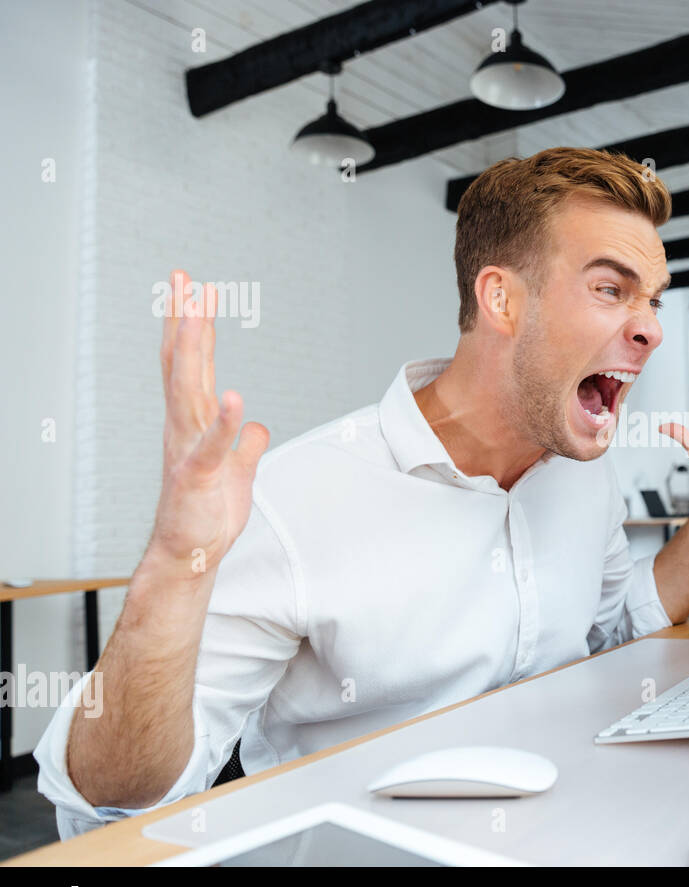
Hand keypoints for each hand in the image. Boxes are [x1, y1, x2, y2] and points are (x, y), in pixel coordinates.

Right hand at [147, 270, 267, 575]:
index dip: (191, 327)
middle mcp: (183, 428)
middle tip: (186, 279)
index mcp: (192, 422)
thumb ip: (244, 444)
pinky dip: (223, 421)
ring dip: (194, 352)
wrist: (190, 554)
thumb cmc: (207, 513)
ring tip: (198, 314)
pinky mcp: (198, 477)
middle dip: (185, 321)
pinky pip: (212, 446)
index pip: (189, 365)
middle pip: (183, 365)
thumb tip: (256, 425)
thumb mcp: (237, 471)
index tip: (194, 289)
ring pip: (189, 391)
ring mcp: (188, 450)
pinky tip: (233, 396)